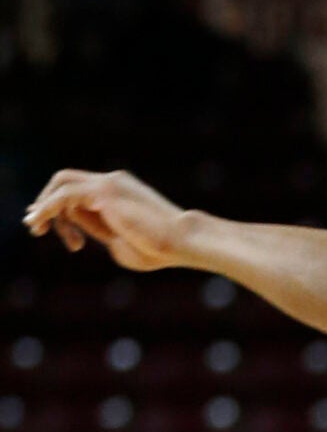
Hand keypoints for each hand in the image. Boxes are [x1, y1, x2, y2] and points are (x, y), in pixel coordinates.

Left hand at [23, 169, 204, 271]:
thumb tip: (78, 229)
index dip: (66, 216)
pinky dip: (46, 208)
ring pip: (61, 185)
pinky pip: (63, 195)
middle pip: (65, 183)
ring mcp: (109, 182)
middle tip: (39, 230)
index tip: (74, 244)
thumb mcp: (121, 243)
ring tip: (37, 229)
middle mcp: (113, 181)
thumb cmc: (161, 250)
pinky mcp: (104, 190)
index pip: (80, 195)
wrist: (184, 241)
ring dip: (44, 207)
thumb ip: (100, 232)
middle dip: (47, 204)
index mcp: (119, 193)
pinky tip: (39, 223)